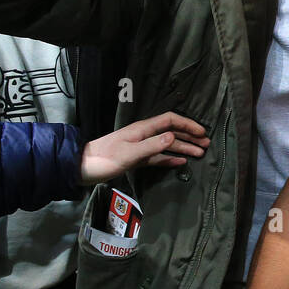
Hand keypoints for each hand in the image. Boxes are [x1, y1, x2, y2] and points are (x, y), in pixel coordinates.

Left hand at [80, 111, 209, 183]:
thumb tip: (174, 136)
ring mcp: (140, 147)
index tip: (202, 133)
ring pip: (167, 144)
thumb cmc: (104, 159)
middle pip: (171, 132)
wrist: (82, 168)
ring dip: (183, 148)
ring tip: (199, 153)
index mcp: (142, 129)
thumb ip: (152, 145)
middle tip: (206, 144)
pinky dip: (170, 157)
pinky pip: (158, 156)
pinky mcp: (136, 158)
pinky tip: (181, 161)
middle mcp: (143, 135)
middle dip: (189, 136)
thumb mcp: (130, 153)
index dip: (187, 125)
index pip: (170, 121)